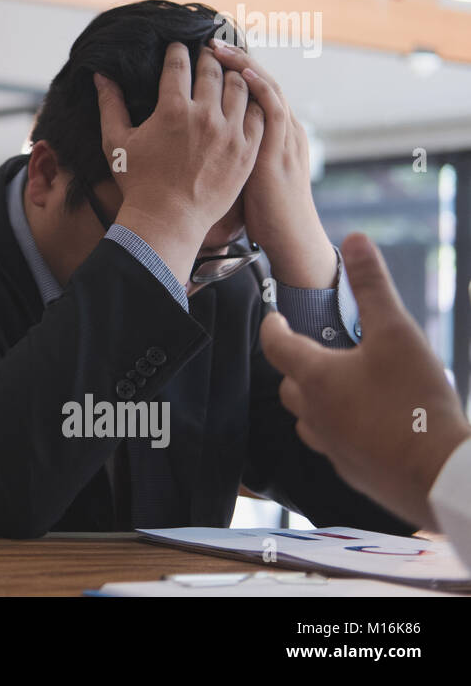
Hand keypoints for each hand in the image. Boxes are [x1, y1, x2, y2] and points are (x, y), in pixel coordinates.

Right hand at [95, 42, 263, 286]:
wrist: (167, 220)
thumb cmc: (137, 182)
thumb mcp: (116, 141)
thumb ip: (110, 104)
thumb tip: (100, 75)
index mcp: (171, 110)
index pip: (179, 64)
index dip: (177, 50)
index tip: (178, 46)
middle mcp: (205, 116)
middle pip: (213, 70)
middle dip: (209, 56)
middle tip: (207, 51)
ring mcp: (230, 133)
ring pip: (240, 87)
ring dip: (233, 74)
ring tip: (228, 71)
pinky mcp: (247, 150)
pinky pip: (258, 114)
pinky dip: (253, 101)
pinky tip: (247, 98)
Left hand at [210, 37, 335, 287]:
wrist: (287, 232)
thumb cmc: (262, 206)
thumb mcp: (246, 168)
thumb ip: (232, 145)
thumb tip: (202, 131)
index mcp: (267, 128)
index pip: (249, 87)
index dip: (230, 66)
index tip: (207, 50)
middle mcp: (277, 124)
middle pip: (255, 79)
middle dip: (232, 56)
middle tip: (207, 36)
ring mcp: (281, 133)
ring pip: (264, 85)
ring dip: (242, 62)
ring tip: (218, 44)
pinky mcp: (280, 146)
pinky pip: (271, 107)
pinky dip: (259, 86)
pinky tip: (243, 71)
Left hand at [261, 232, 470, 528]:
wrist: (441, 475)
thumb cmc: (415, 401)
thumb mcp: (397, 332)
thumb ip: (372, 285)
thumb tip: (355, 239)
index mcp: (315, 377)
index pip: (276, 345)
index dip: (272, 327)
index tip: (274, 317)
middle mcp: (313, 413)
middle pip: (290, 383)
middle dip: (296, 363)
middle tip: (314, 349)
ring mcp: (330, 446)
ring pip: (308, 417)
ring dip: (316, 399)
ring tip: (341, 385)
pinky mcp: (351, 470)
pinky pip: (333, 444)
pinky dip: (340, 427)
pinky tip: (366, 422)